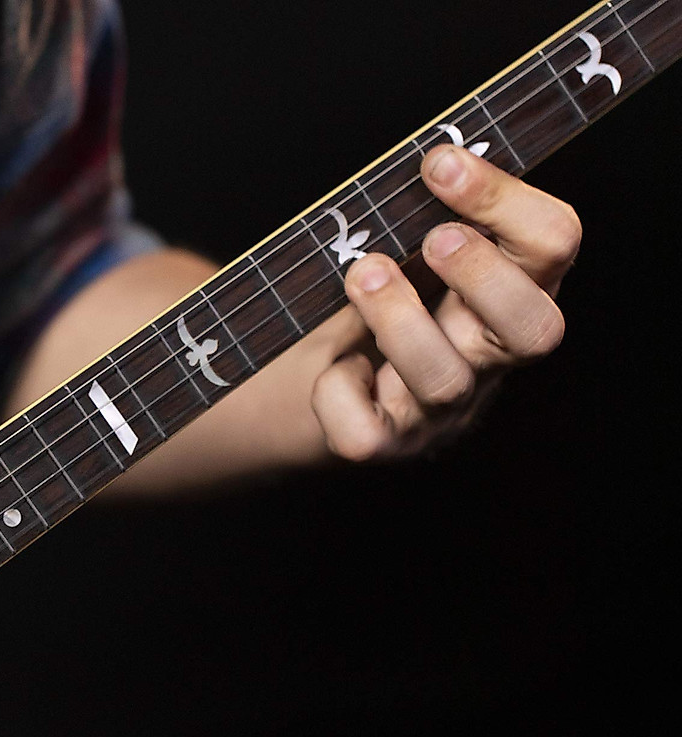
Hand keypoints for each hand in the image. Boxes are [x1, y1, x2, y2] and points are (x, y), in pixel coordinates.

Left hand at [311, 143, 580, 459]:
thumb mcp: (406, 245)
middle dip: (484, 276)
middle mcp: (488, 357)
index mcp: (509, 290)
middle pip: (535, 330)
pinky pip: (367, 432)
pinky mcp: (385, 443)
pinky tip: (334, 365)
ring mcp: (439, 409)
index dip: (507, 202)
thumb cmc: (376, 296)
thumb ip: (423, 212)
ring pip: (444, 380)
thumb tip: (426, 162)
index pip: (553, 245)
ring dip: (400, 320)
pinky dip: (339, 392)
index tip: (440, 165)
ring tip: (361, 275)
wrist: (316, 375)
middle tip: (433, 239)